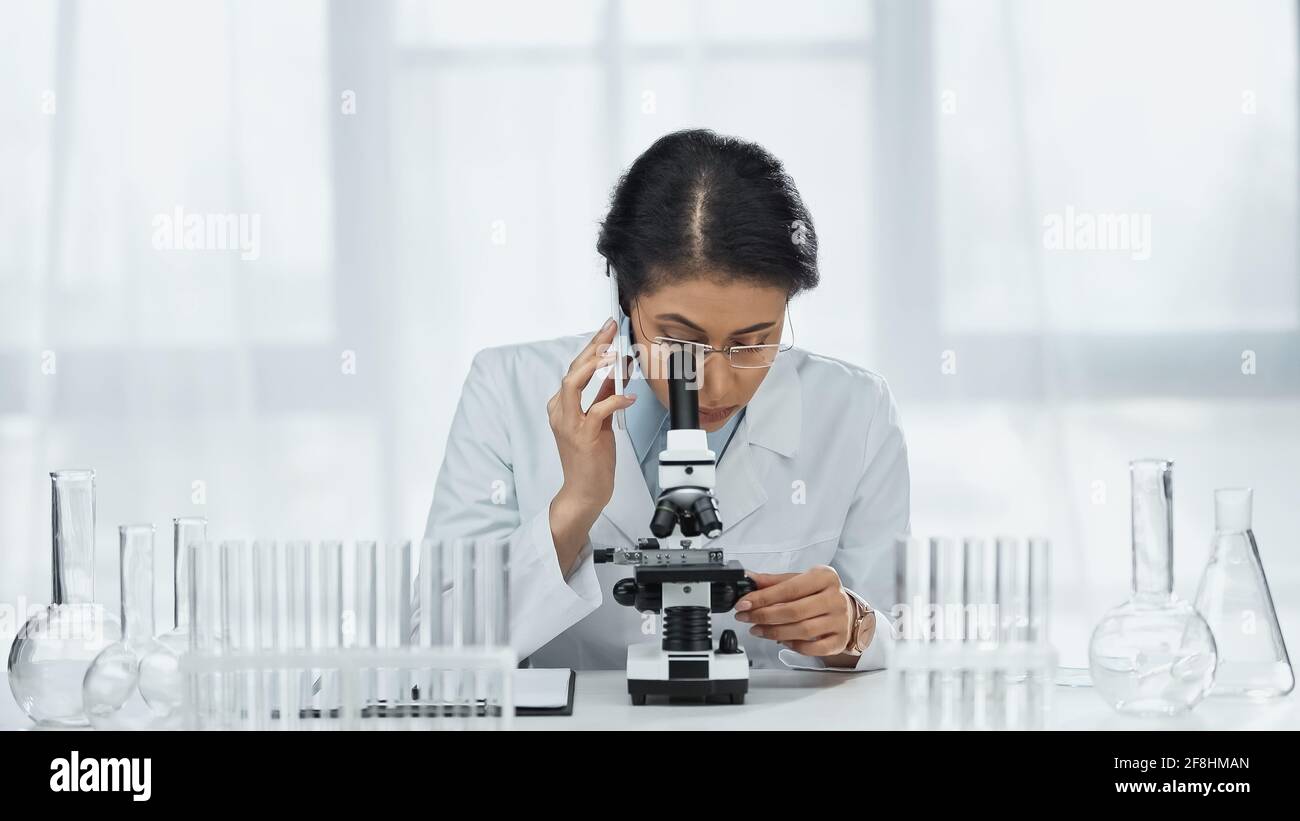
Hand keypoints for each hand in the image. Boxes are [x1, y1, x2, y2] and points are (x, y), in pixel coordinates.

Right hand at [546, 319, 635, 572]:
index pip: (575, 368)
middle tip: (611, 330)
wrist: (584, 490)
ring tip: (613, 355)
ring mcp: (569, 423)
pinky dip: (614, 400)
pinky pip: (597, 410)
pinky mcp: (582, 436)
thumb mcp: (598, 420)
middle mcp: (560, 411)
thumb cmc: (590, 458)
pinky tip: (629, 397)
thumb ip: (604, 395)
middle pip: (572, 369)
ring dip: (593, 367)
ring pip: (572, 384)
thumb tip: (618, 372)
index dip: (592, 346)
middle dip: (593, 347)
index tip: (607, 329)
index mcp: (561, 405)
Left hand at [735, 566, 855, 656]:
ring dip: (773, 632)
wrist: (847, 609)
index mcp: (825, 577)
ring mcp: (840, 620)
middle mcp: (835, 598)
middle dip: (764, 616)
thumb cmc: (819, 593)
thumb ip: (773, 581)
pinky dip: (793, 646)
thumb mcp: (799, 580)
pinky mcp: (840, 640)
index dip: (762, 598)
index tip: (743, 603)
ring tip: (757, 629)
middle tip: (745, 618)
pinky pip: (812, 648)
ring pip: (802, 630)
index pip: (789, 588)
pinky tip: (780, 640)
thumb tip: (747, 578)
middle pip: (794, 611)